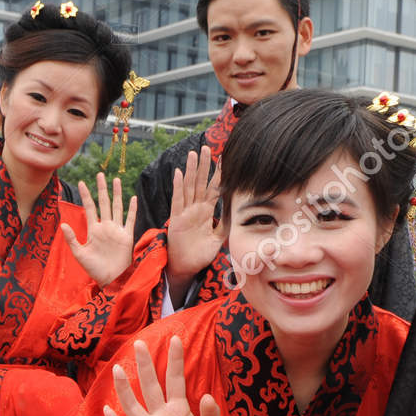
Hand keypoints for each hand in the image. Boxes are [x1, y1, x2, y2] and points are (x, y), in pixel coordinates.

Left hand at [61, 172, 137, 286]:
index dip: (86, 195)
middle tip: (100, 173)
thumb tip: (63, 224)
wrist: (111, 279)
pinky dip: (132, 209)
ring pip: (117, 207)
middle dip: (101, 189)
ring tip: (116, 180)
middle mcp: (106, 226)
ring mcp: (117, 230)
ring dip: (116, 194)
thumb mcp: (79, 254)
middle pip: (104, 203)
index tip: (82, 182)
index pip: (90, 208)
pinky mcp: (127, 236)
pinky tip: (132, 198)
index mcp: (94, 229)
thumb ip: (72, 239)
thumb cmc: (94, 269)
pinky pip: (130, 219)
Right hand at [103, 337, 220, 415]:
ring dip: (124, 389)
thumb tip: (207, 395)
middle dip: (145, 366)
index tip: (176, 338)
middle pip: (151, 387)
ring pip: (134, 406)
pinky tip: (108, 411)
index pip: (176, 380)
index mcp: (179, 410)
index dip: (175, 361)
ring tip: (117, 369)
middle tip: (139, 343)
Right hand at [166, 146, 223, 291]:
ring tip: (193, 154)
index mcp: (206, 211)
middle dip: (204, 165)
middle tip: (207, 147)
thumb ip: (226, 225)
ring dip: (191, 171)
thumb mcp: (219, 238)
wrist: (186, 267)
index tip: (223, 159)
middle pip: (200, 182)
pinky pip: (178, 200)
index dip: (218, 174)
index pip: (213, 189)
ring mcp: (185, 212)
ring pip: (189, 187)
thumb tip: (239, 213)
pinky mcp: (176, 219)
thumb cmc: (200, 253)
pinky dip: (178, 187)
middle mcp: (195, 208)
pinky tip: (179, 173)